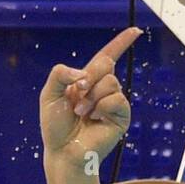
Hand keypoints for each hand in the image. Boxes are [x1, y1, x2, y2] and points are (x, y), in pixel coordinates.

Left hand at [40, 27, 142, 173]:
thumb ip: (60, 73)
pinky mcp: (121, 116)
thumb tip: (84, 74)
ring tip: (83, 114)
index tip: (136, 32)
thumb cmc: (56, 126)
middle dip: (89, 78)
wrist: (63, 151)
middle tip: (77, 97)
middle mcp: (103, 89)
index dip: (121, 43)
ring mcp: (113, 102)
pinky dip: (103, 107)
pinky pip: (117, 99)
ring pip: (111, 82)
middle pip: (105, 64)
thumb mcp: (49, 94)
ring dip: (92, 97)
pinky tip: (96, 119)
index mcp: (87, 80)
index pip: (107, 56)